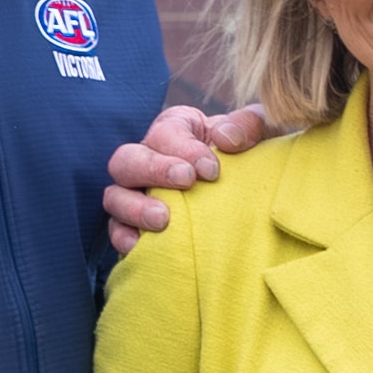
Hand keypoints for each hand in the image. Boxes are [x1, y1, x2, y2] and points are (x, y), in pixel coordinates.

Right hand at [106, 103, 269, 246]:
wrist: (249, 196)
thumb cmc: (248, 157)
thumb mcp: (258, 134)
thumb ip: (249, 125)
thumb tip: (226, 139)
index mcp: (174, 129)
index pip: (165, 132)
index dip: (184, 148)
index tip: (212, 169)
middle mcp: (146, 158)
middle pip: (126, 159)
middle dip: (154, 170)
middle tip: (186, 182)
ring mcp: (135, 193)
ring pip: (115, 196)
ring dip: (134, 207)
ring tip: (163, 220)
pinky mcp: (134, 225)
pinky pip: (117, 231)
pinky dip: (125, 238)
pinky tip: (142, 247)